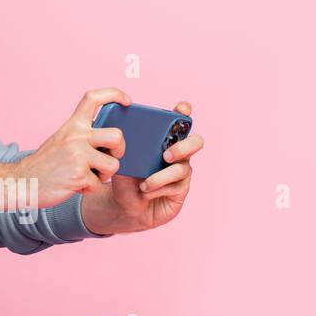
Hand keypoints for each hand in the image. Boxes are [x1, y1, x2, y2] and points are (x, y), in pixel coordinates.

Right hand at [14, 88, 129, 208]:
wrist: (23, 181)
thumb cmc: (46, 164)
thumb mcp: (62, 140)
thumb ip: (83, 136)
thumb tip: (112, 140)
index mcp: (72, 125)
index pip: (94, 98)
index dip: (114, 94)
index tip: (127, 102)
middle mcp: (75, 136)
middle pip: (117, 136)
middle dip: (120, 150)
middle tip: (111, 156)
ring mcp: (77, 155)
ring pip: (113, 164)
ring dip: (105, 175)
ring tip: (89, 176)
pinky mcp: (78, 175)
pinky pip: (98, 184)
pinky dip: (89, 188)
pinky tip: (76, 185)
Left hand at [81, 100, 201, 234]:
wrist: (124, 206)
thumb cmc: (125, 178)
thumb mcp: (120, 160)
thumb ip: (123, 146)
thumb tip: (119, 133)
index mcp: (164, 140)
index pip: (180, 121)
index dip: (184, 113)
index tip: (182, 109)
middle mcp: (178, 154)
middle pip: (196, 142)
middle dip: (183, 147)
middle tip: (165, 155)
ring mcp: (182, 172)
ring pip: (182, 169)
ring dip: (160, 177)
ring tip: (144, 184)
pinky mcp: (181, 190)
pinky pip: (175, 187)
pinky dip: (157, 189)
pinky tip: (145, 192)